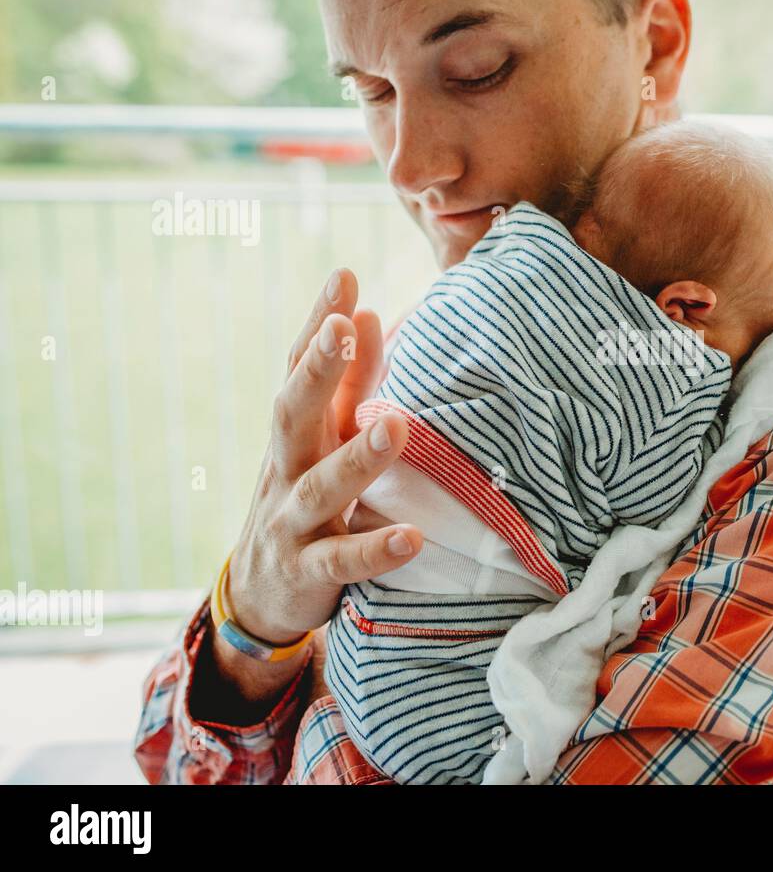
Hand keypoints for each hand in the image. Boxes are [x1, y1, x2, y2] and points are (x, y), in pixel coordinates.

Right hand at [225, 269, 421, 646]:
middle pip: (294, 413)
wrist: (260, 596)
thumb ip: (351, 386)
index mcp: (297, 432)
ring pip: (320, 487)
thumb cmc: (305, 500)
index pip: (301, 368)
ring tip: (397, 427)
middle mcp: (287, 468)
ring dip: (358, 458)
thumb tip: (369, 314)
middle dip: (319, 370)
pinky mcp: (308, 572)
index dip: (319, 323)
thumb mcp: (322, 441)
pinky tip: (412, 538)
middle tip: (342, 327)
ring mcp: (293, 521)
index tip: (344, 276)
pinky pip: (341, 562)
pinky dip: (374, 550)